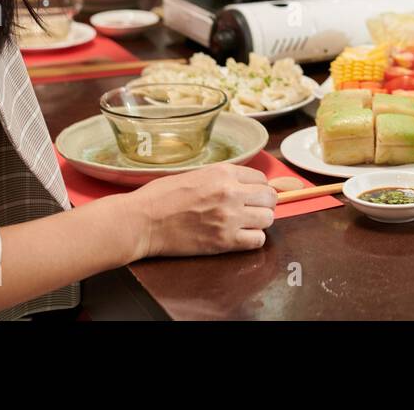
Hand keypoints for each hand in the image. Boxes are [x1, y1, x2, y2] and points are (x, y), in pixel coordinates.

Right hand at [130, 162, 276, 257]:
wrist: (142, 220)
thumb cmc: (161, 196)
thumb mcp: (195, 174)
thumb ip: (221, 178)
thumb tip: (240, 184)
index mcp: (223, 173)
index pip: (261, 179)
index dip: (257, 188)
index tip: (250, 194)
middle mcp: (231, 193)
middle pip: (270, 198)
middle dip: (263, 204)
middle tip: (251, 209)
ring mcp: (229, 218)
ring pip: (268, 219)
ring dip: (260, 222)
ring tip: (246, 223)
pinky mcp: (224, 241)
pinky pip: (257, 240)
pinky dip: (252, 239)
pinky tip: (240, 237)